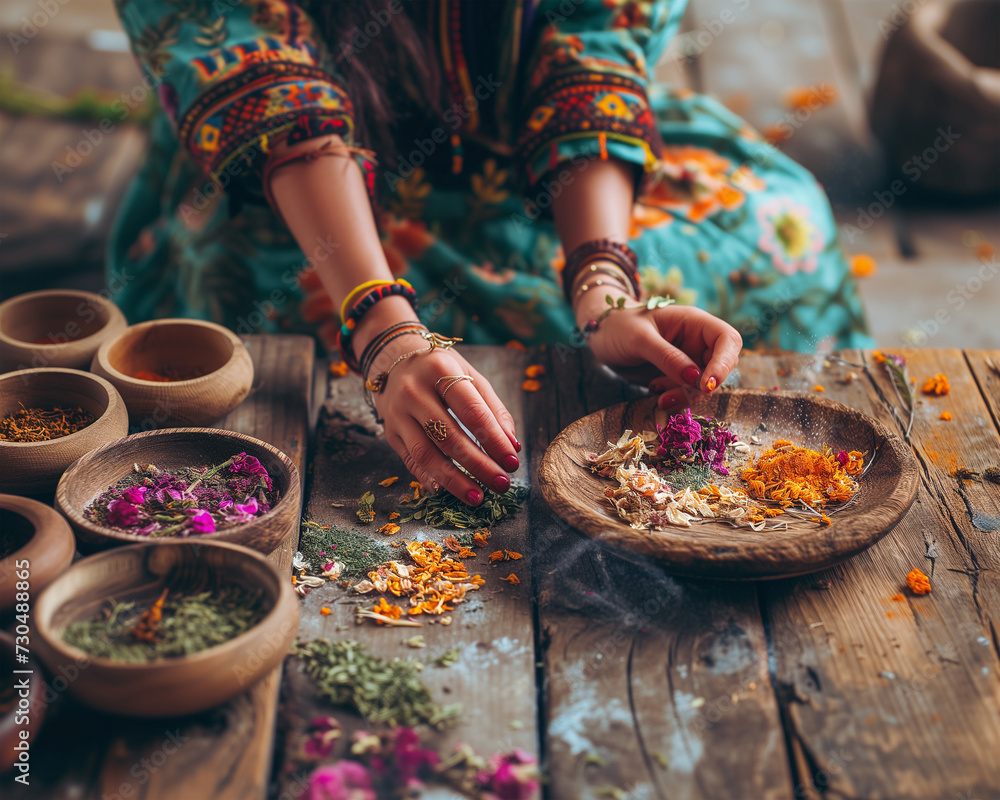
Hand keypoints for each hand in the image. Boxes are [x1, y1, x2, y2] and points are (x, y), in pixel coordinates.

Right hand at [368, 335, 520, 505]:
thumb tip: (512, 446)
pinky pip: (410, 460)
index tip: (512, 462)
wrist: (393, 359)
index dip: (494, 440)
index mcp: (440, 370)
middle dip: (479, 465)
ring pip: (426, 454)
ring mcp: (397, 413)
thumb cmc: (440, 369)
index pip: (472, 412)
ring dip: (454, 480)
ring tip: (478, 496)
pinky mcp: (389, 432)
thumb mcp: (469, 375)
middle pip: (450, 437)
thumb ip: (492, 408)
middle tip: (501, 484)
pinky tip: (444, 491)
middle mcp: (414, 391)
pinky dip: (428, 478)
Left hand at [580, 294, 742, 408]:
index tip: (706, 385)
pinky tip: (655, 389)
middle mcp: (697, 342)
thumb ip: (667, 357)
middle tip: (673, 396)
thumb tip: (696, 379)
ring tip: (660, 396)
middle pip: (720, 367)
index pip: (727, 340)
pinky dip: (676, 397)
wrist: (601, 335)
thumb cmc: (619, 326)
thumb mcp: (640, 338)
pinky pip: (687, 392)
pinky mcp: (677, 377)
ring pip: (703, 386)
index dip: (723, 363)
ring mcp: (689, 360)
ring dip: (686, 396)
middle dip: (701, 387)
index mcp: (694, 322)